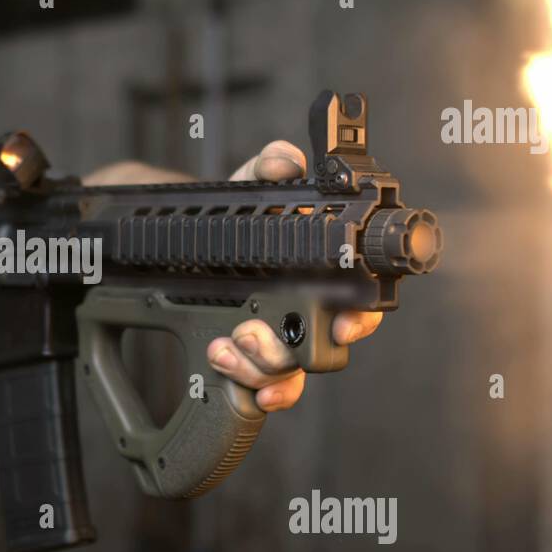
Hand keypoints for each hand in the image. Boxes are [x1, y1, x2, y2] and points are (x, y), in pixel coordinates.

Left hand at [206, 140, 381, 412]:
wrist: (191, 237)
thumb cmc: (240, 214)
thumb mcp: (251, 183)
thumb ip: (270, 166)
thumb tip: (286, 162)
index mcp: (324, 275)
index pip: (359, 303)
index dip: (359, 317)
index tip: (343, 321)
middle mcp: (308, 315)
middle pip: (324, 347)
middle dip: (299, 348)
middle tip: (258, 330)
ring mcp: (280, 343)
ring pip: (287, 371)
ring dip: (260, 362)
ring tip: (228, 341)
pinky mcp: (249, 363)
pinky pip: (261, 389)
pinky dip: (248, 386)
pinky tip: (231, 372)